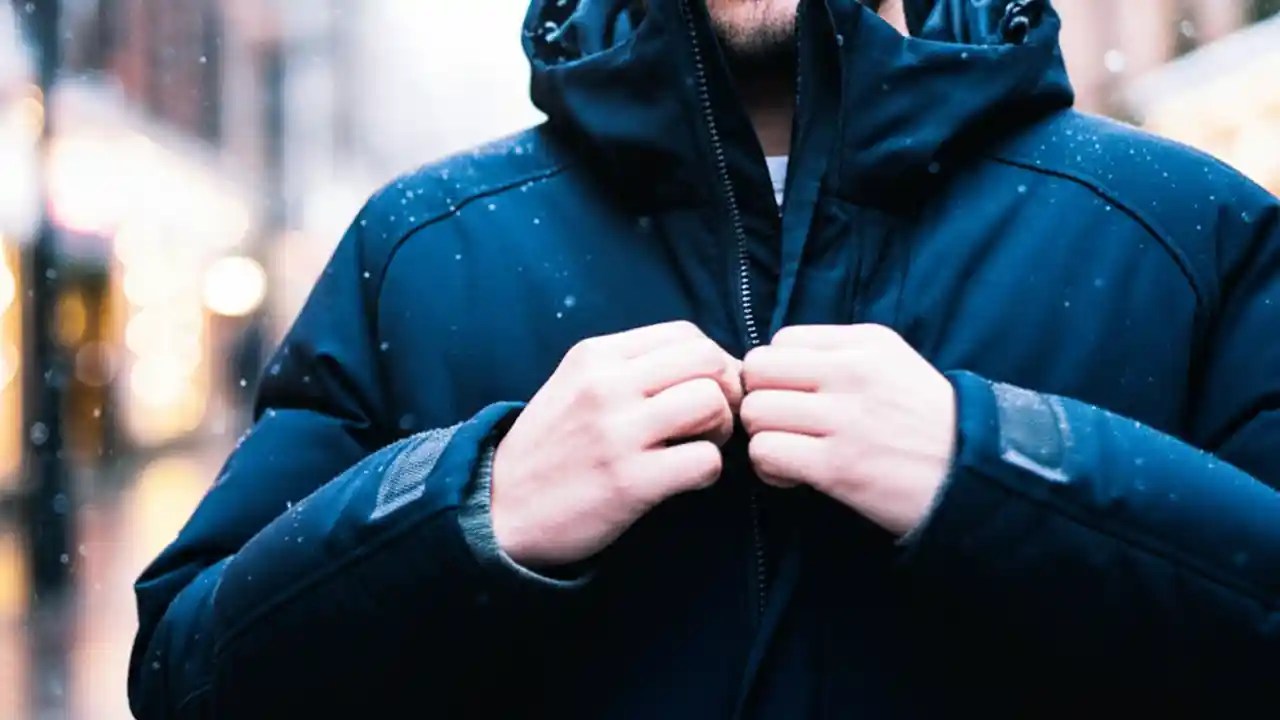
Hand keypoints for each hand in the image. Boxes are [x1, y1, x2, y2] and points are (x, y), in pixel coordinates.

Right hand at [491, 321, 742, 567]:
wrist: (499, 510)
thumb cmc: (550, 448)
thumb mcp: (575, 385)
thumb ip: (630, 367)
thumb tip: (710, 364)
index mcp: (596, 355)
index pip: (685, 334)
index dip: (713, 361)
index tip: (707, 391)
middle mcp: (606, 385)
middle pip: (708, 360)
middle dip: (726, 390)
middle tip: (712, 420)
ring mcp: (617, 433)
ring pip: (711, 403)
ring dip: (720, 428)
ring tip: (699, 446)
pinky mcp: (629, 481)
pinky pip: (705, 461)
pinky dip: (709, 470)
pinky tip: (687, 478)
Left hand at [740, 324, 955, 536]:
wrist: (974, 478)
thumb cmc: (927, 424)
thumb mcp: (894, 364)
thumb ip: (837, 354)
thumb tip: (776, 364)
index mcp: (865, 344)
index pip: (780, 341)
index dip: (776, 373)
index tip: (794, 398)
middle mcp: (853, 374)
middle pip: (758, 370)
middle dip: (760, 400)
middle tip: (783, 426)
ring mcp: (845, 420)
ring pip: (756, 412)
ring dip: (763, 437)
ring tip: (790, 452)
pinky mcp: (838, 467)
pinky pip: (766, 453)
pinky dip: (770, 468)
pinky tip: (794, 476)